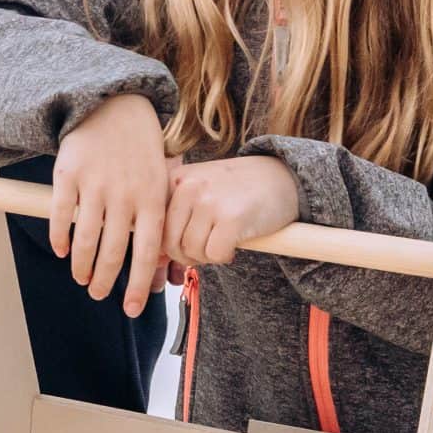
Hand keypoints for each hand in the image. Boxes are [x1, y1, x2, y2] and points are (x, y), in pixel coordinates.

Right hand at [47, 93, 174, 316]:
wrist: (113, 105)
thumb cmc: (140, 148)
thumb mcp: (161, 177)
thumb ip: (158, 213)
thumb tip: (160, 258)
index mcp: (152, 199)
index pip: (147, 253)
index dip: (138, 285)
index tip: (131, 308)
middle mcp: (124, 195)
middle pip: (113, 251)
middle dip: (106, 281)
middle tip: (100, 295)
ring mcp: (95, 184)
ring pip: (86, 238)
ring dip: (82, 265)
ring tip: (81, 278)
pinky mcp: (68, 174)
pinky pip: (61, 214)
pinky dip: (60, 237)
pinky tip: (63, 251)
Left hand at [164, 156, 299, 268]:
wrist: (280, 176)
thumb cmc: (235, 189)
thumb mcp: (197, 189)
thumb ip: (173, 214)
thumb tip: (154, 256)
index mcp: (174, 179)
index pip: (152, 224)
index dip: (165, 244)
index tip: (178, 248)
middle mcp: (188, 187)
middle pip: (170, 242)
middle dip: (186, 255)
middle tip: (204, 249)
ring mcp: (209, 201)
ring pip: (192, 251)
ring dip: (207, 256)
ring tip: (220, 242)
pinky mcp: (232, 218)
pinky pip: (215, 254)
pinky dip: (224, 257)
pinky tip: (234, 244)